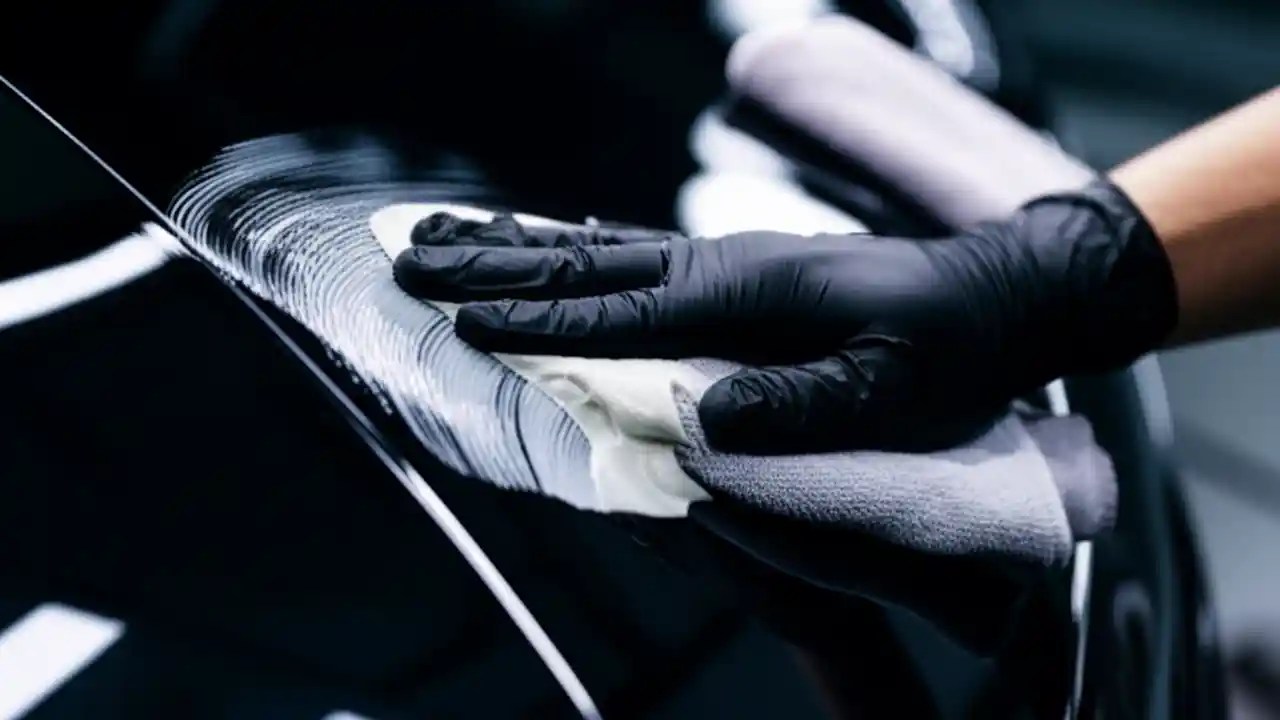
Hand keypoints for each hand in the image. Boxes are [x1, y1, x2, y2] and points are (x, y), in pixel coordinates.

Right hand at [394, 182, 1176, 453]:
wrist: (991, 294)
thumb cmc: (944, 349)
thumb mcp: (891, 389)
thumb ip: (800, 407)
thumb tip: (703, 424)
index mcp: (746, 297)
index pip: (621, 313)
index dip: (538, 322)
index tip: (460, 320)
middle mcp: (720, 267)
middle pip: (587, 264)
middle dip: (494, 269)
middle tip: (410, 259)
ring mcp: (723, 263)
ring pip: (599, 249)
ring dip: (517, 247)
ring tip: (444, 237)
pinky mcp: (732, 271)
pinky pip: (633, 256)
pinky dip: (573, 248)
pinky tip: (539, 245)